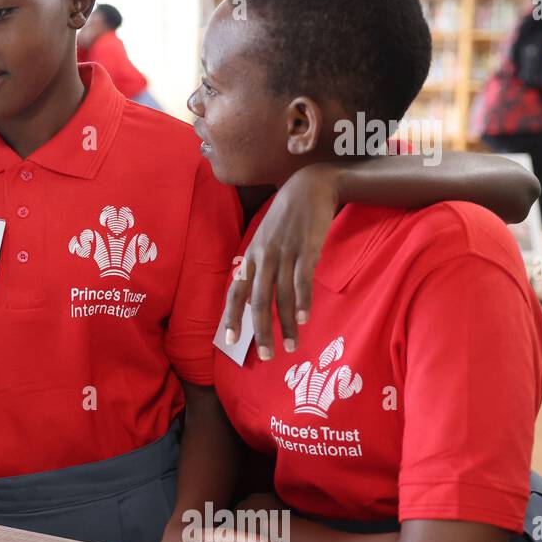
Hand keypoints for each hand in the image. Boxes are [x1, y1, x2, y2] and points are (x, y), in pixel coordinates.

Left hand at [221, 163, 339, 360]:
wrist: (310, 185)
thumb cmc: (287, 217)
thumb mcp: (265, 240)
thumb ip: (259, 268)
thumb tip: (252, 299)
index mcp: (251, 257)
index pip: (236, 292)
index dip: (232, 317)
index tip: (231, 342)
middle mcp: (264, 257)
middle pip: (258, 301)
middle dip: (261, 331)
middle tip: (266, 356)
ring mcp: (285, 253)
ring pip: (282, 296)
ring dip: (287, 325)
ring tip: (291, 346)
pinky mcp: (306, 249)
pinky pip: (302, 280)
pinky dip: (302, 301)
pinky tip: (303, 319)